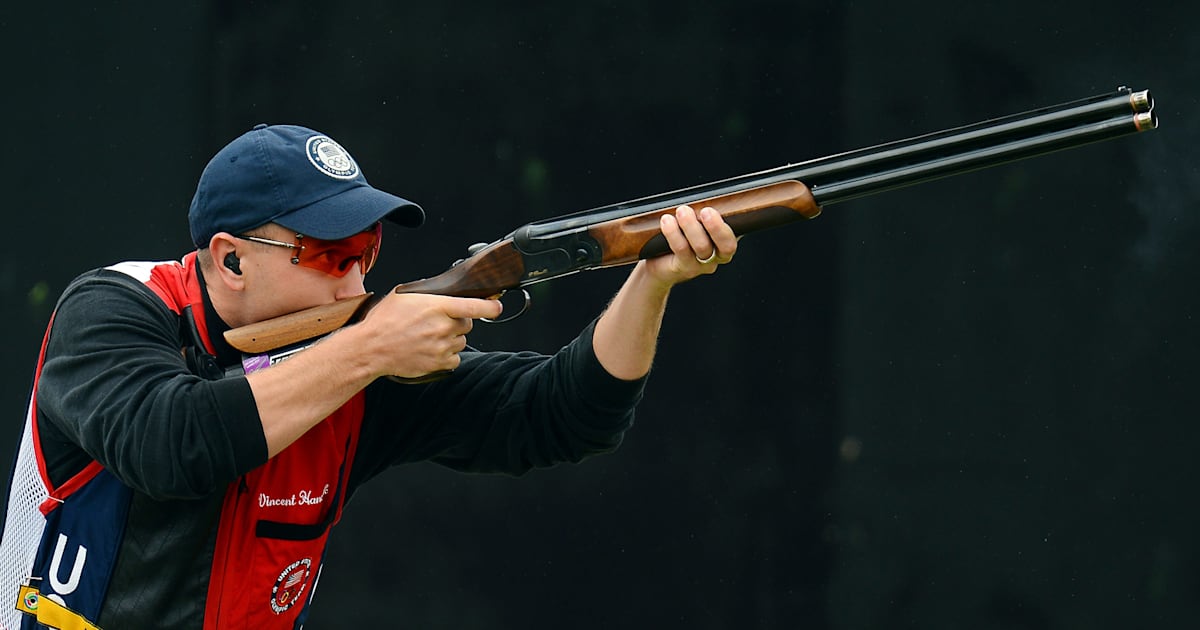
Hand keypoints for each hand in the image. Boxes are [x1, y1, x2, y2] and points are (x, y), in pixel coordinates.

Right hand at [358, 292, 502, 378]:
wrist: (371, 348)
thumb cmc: (384, 320)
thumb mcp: (404, 295)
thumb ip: (429, 293)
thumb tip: (444, 292)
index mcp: (437, 306)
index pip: (475, 306)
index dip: (490, 307)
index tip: (497, 307)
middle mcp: (443, 327)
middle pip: (467, 324)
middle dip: (456, 322)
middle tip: (437, 322)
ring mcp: (442, 346)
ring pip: (461, 341)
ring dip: (451, 338)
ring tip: (429, 336)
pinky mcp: (438, 363)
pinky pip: (455, 358)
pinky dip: (447, 355)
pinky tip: (431, 349)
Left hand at [644, 205, 737, 286]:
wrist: (657, 260)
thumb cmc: (681, 234)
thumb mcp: (695, 220)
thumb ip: (702, 211)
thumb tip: (701, 196)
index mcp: (725, 241)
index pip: (734, 235)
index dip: (725, 226)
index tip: (711, 210)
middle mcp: (718, 256)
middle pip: (726, 246)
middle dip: (716, 227)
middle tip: (704, 211)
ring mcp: (702, 264)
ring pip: (702, 247)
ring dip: (691, 226)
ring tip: (682, 211)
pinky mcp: (685, 268)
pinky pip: (682, 250)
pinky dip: (674, 233)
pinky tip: (667, 221)